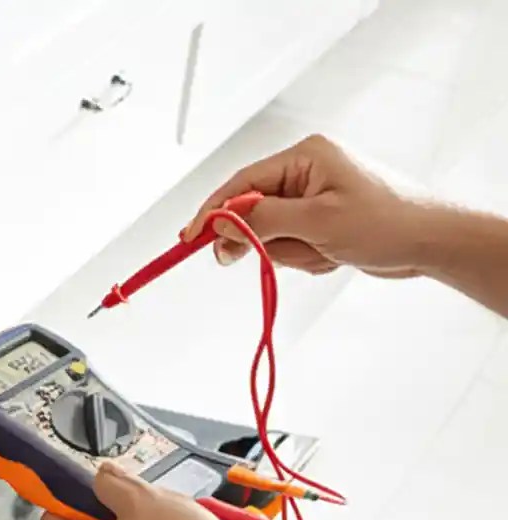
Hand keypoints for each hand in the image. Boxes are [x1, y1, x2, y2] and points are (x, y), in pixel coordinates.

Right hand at [184, 134, 426, 277]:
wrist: (435, 243)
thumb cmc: (389, 222)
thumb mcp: (317, 222)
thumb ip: (262, 221)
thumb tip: (220, 226)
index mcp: (305, 156)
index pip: (242, 183)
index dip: (212, 210)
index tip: (190, 236)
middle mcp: (307, 171)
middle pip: (252, 209)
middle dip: (257, 238)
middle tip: (246, 258)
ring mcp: (315, 197)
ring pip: (271, 233)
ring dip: (292, 252)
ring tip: (325, 253)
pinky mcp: (323, 220)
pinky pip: (293, 243)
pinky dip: (306, 257)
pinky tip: (334, 256)